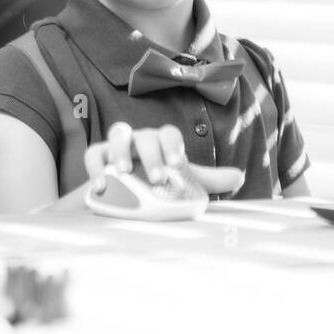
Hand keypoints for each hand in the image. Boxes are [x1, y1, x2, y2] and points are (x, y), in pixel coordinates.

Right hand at [84, 121, 244, 195]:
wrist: (124, 201)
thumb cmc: (157, 186)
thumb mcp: (182, 184)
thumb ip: (208, 180)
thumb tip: (240, 176)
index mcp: (162, 144)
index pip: (169, 133)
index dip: (172, 144)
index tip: (176, 164)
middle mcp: (141, 141)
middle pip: (145, 135)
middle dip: (151, 153)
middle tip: (156, 178)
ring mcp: (117, 148)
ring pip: (118, 133)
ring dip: (121, 150)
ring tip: (124, 172)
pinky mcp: (98, 159)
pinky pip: (93, 154)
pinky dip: (95, 167)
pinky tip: (100, 186)